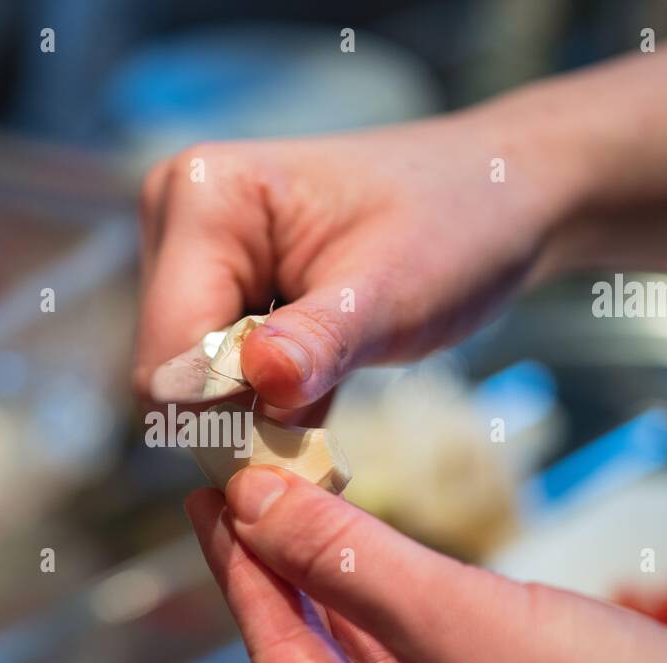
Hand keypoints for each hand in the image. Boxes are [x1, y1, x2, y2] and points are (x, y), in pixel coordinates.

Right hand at [135, 25, 666, 414]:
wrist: (497, 199)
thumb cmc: (456, 224)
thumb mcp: (393, 289)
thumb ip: (321, 340)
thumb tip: (260, 383)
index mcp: (205, 197)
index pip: (169, 348)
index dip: (219, 416)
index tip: (287, 460)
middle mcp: (180, 221)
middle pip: (171, 370)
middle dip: (237, 420)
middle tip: (315, 443)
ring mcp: (198, 258)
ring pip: (194, 383)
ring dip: (254, 421)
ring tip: (326, 416)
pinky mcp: (221, 291)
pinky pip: (220, 377)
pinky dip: (264, 410)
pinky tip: (314, 409)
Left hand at [186, 467, 666, 662]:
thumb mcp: (466, 625)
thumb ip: (349, 562)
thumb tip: (255, 501)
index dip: (241, 572)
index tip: (210, 500)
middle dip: (281, 577)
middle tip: (241, 494)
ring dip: (332, 592)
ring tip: (290, 512)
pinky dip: (384, 623)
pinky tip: (360, 568)